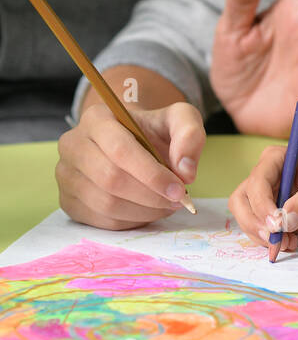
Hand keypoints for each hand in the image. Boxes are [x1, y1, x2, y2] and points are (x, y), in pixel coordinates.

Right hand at [56, 100, 203, 227]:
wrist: (130, 141)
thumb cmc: (152, 131)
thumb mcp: (178, 119)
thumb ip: (189, 134)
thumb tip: (186, 171)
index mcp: (96, 118)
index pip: (120, 150)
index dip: (152, 174)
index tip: (180, 189)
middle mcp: (73, 145)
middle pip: (111, 180)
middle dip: (150, 196)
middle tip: (177, 200)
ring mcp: (66, 175)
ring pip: (105, 204)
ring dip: (143, 211)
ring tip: (166, 205)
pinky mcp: (67, 201)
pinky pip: (100, 220)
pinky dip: (130, 221)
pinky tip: (148, 211)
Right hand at [229, 146, 297, 252]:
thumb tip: (284, 221)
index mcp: (276, 160)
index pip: (256, 182)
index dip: (261, 205)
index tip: (275, 224)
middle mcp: (268, 179)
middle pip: (241, 201)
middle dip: (252, 222)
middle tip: (272, 239)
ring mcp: (270, 200)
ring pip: (247, 220)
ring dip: (262, 236)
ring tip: (287, 243)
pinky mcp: (277, 219)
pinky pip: (262, 233)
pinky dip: (271, 242)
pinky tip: (291, 243)